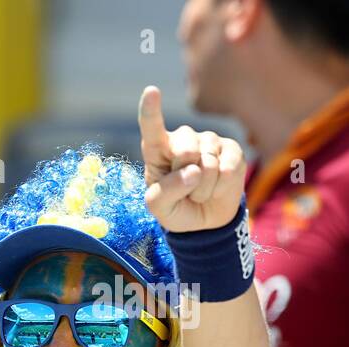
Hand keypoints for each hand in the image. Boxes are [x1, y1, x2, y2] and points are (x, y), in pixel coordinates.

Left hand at [139, 86, 245, 232]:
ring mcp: (208, 141)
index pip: (152, 129)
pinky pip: (228, 170)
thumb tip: (193, 171)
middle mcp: (183, 140)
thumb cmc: (176, 208)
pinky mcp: (232, 149)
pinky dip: (220, 188)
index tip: (150, 91)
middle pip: (185, 151)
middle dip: (186, 179)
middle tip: (185, 190)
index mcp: (157, 150)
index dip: (151, 111)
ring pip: (208, 165)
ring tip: (199, 192)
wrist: (205, 218)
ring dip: (202, 189)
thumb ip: (164, 193)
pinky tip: (217, 188)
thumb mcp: (159, 209)